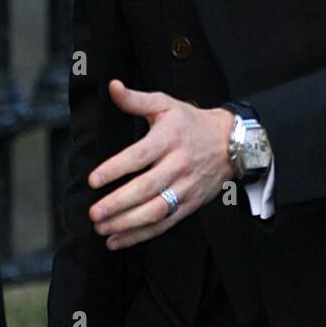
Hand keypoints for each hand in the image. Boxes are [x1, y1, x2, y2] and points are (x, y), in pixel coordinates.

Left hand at [87, 80, 234, 249]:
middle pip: (146, 188)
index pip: (139, 156)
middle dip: (118, 204)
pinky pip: (164, 223)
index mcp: (169, 139)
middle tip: (94, 213)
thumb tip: (112, 86)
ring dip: (126, 224)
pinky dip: (140, 235)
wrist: (232, 143)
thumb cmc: (191, 123)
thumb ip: (135, 99)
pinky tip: (117, 240)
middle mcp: (178, 165)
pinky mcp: (190, 205)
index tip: (93, 180)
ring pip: (155, 211)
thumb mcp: (165, 105)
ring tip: (101, 228)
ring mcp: (185, 188)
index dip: (115, 169)